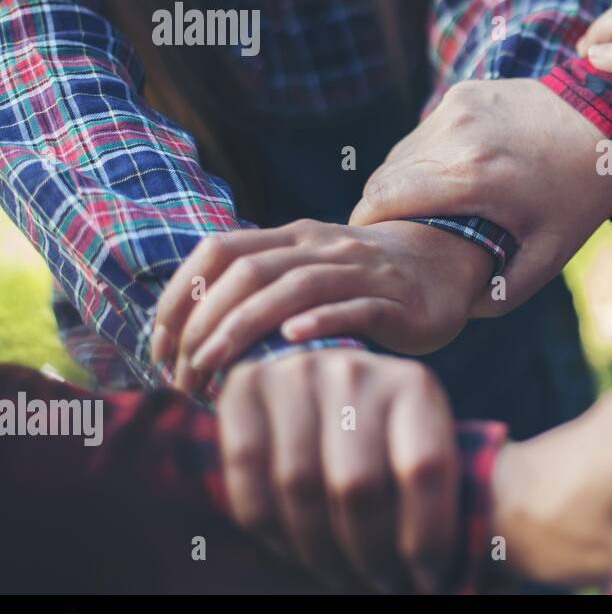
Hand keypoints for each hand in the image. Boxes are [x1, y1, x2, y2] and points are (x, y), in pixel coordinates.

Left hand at [152, 220, 492, 392]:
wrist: (448, 265)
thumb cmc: (367, 280)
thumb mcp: (311, 268)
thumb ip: (263, 286)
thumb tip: (189, 329)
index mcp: (293, 237)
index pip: (219, 250)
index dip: (181, 295)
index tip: (160, 346)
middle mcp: (323, 246)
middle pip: (248, 273)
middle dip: (203, 324)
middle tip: (183, 375)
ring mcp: (362, 270)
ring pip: (293, 288)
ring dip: (244, 329)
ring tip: (214, 372)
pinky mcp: (398, 300)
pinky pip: (354, 306)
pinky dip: (320, 320)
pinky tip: (291, 343)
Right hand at [217, 349, 457, 592]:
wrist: (314, 372)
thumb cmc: (379, 430)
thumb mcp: (418, 441)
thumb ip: (429, 489)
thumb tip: (456, 576)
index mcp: (414, 385)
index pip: (425, 468)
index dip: (426, 537)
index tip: (427, 581)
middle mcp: (355, 372)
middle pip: (358, 485)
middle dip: (370, 555)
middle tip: (382, 588)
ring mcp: (297, 373)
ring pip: (300, 486)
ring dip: (319, 552)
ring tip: (341, 578)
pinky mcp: (245, 386)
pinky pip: (248, 474)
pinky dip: (268, 528)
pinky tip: (293, 551)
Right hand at [349, 78, 611, 316]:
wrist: (610, 119)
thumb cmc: (580, 193)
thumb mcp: (549, 254)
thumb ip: (498, 292)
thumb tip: (453, 309)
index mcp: (469, 177)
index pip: (380, 201)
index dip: (368, 229)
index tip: (378, 251)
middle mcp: (454, 135)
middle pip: (382, 179)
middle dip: (383, 212)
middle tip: (404, 238)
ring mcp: (457, 108)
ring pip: (400, 155)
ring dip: (404, 184)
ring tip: (430, 211)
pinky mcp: (464, 93)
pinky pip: (424, 133)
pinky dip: (428, 158)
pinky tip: (454, 178)